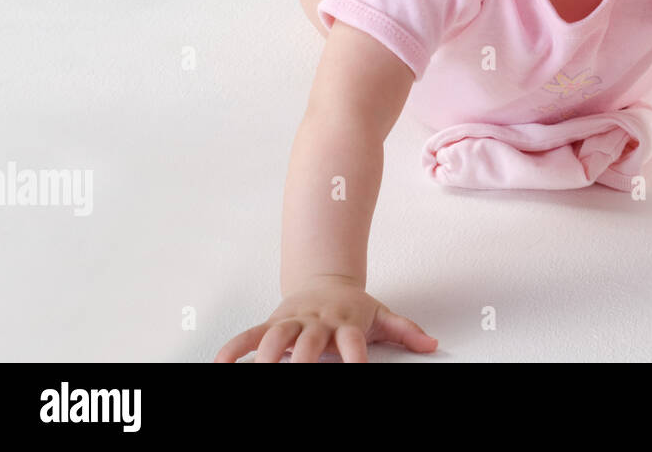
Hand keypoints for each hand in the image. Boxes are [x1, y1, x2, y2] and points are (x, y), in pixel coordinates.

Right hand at [214, 275, 437, 362]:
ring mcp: (293, 321)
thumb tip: (432, 345)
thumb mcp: (382, 315)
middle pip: (310, 342)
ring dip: (265, 354)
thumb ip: (405, 331)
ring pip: (276, 336)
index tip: (358, 373)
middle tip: (299, 374)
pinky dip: (234, 348)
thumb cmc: (352, 306)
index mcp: (346, 323)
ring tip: (259, 370)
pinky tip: (219, 363)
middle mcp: (318, 322)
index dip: (355, 359)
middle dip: (304, 360)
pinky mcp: (272, 321)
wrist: (324, 278)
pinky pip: (249, 335)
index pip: (353, 343)